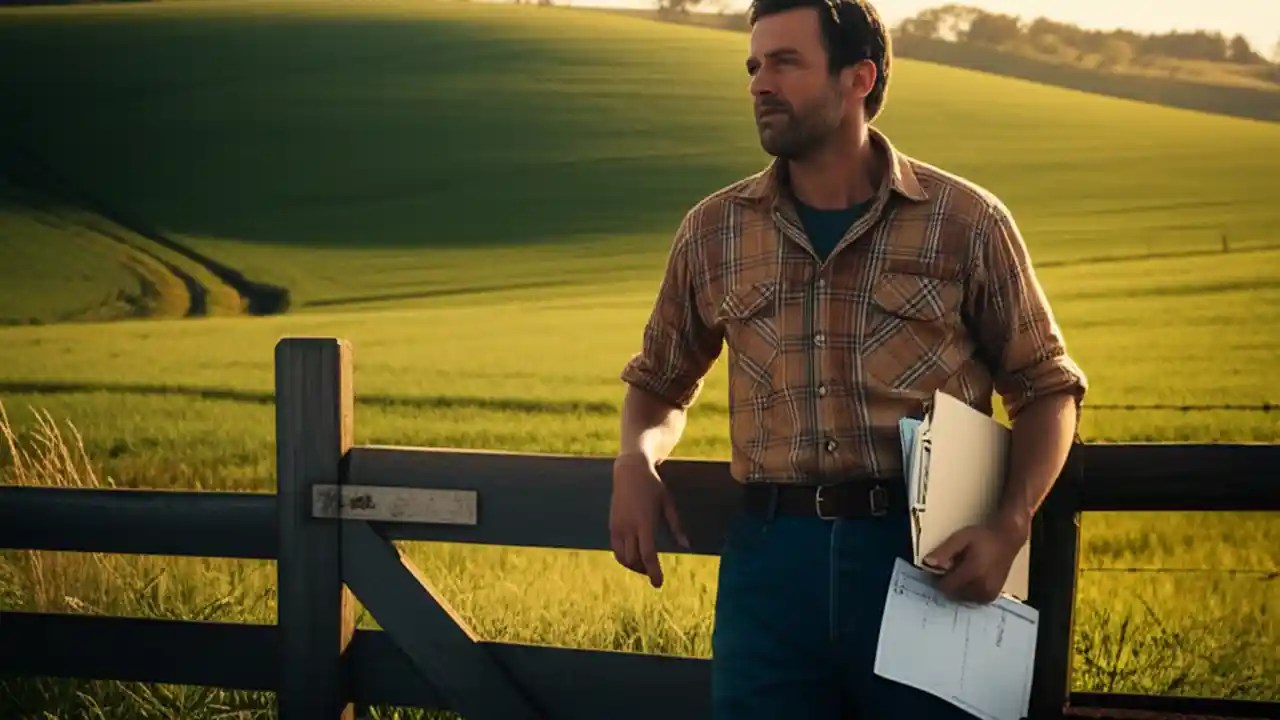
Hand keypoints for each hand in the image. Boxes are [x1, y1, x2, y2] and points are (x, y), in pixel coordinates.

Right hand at [609, 453, 689, 587]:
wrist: (629, 471)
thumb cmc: (653, 486)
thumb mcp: (668, 504)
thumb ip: (677, 526)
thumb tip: (686, 546)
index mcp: (644, 522)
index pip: (648, 554)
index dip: (653, 571)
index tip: (658, 584)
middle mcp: (629, 526)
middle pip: (635, 560)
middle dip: (644, 570)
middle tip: (653, 573)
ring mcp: (618, 526)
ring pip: (623, 558)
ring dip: (634, 566)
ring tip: (644, 566)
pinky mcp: (612, 525)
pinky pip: (616, 549)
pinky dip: (624, 558)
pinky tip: (634, 556)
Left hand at [924, 514, 1027, 603]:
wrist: (1007, 540)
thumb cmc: (982, 537)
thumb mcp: (960, 538)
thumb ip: (944, 551)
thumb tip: (927, 563)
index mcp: (973, 573)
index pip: (945, 586)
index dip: (939, 577)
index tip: (942, 567)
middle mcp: (981, 587)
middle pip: (952, 593)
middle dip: (949, 582)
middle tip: (955, 566)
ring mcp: (988, 594)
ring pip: (961, 598)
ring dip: (958, 587)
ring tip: (965, 570)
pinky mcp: (991, 597)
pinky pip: (971, 599)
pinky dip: (968, 591)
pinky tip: (972, 577)